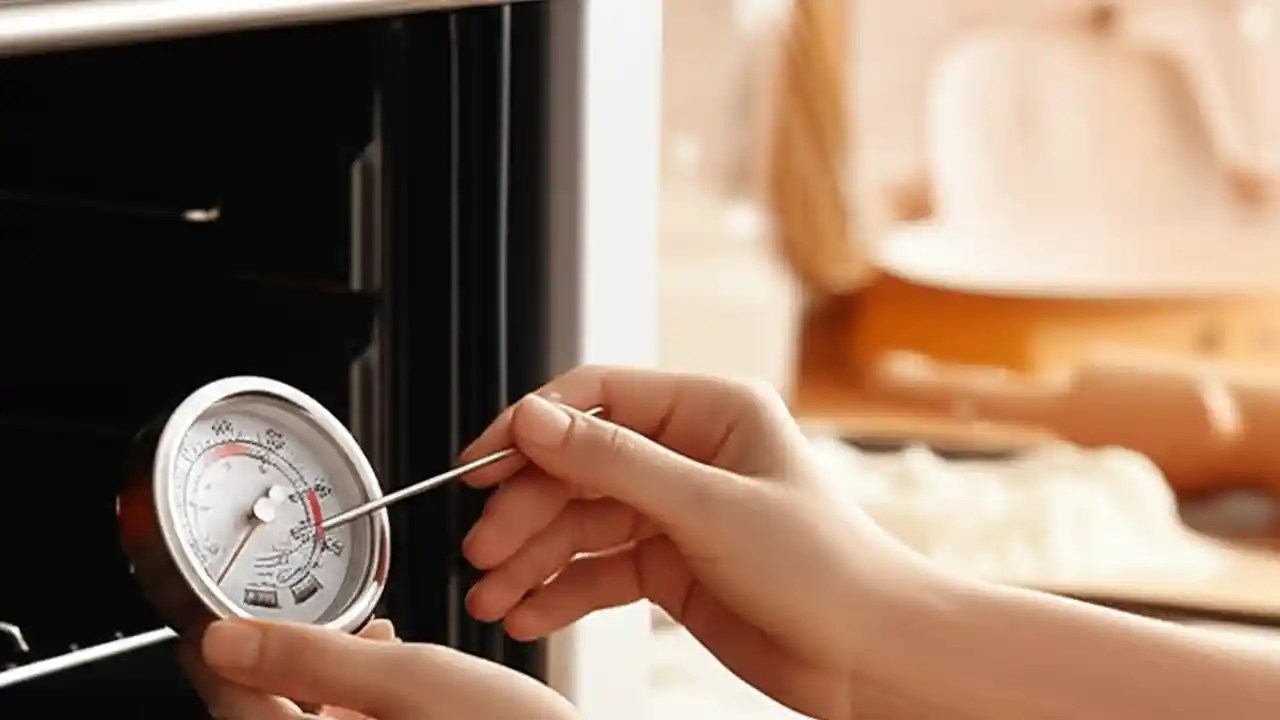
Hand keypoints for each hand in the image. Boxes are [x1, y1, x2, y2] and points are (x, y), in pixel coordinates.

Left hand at [182, 618, 578, 719]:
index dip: (218, 644)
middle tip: (299, 616)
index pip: (229, 699)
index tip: (216, 609)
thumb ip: (311, 657)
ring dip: (321, 680)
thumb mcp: (408, 680)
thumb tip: (224, 640)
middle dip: (278, 662)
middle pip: (264, 716)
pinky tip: (391, 681)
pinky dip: (355, 706)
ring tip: (364, 640)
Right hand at [460, 367, 946, 718]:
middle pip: (578, 467)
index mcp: (709, 412)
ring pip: (581, 523)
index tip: (481, 464)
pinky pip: (599, 570)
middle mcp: (688, 456)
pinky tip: (529, 612)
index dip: (532, 428)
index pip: (597, 399)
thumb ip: (614, 463)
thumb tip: (533, 419)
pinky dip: (561, 591)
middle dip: (526, 510)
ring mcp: (677, 512)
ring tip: (492, 594)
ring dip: (532, 558)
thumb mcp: (709, 507)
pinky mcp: (671, 566)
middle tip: (484, 550)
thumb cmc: (825, 568)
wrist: (871, 657)